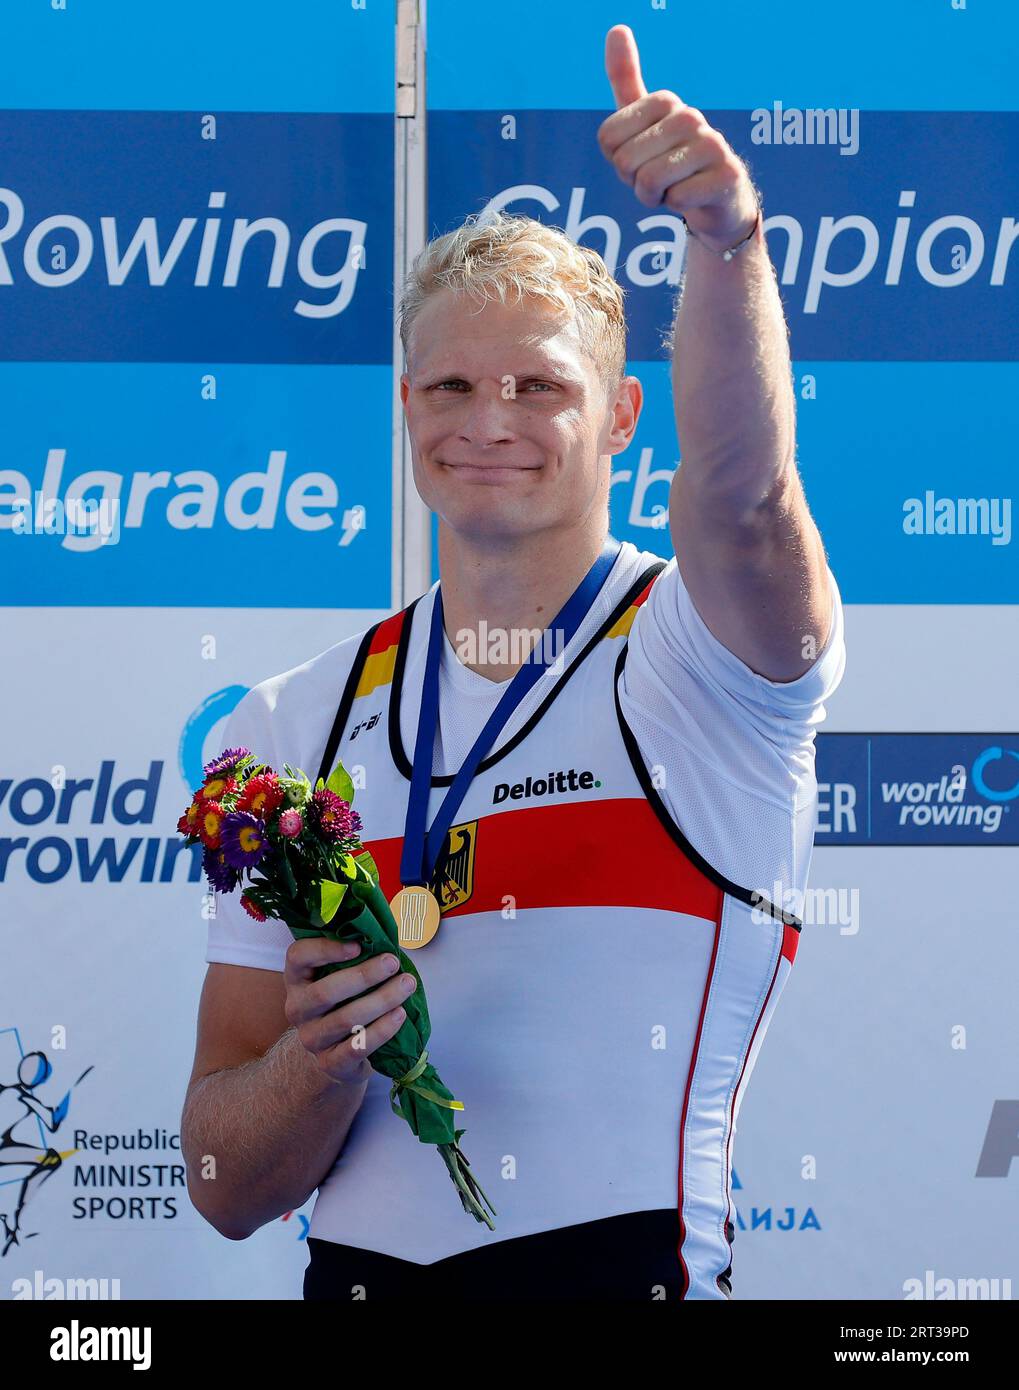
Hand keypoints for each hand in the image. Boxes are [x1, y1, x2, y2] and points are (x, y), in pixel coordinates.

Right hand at [283, 937, 416, 1085]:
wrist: (335, 1056)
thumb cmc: (342, 1004)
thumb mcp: (336, 978)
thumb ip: (352, 958)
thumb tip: (384, 937)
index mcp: (297, 980)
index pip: (298, 957)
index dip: (325, 949)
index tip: (358, 945)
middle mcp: (298, 1009)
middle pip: (325, 992)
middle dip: (364, 976)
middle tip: (393, 962)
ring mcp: (312, 1039)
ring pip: (346, 1019)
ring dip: (381, 1000)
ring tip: (406, 985)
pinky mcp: (330, 1063)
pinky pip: (357, 1046)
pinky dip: (382, 1029)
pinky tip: (400, 1014)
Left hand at [598, 24, 759, 255]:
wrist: (718, 201)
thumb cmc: (674, 163)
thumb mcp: (644, 123)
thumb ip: (626, 79)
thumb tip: (616, 28)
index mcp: (665, 101)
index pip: (607, 140)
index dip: (617, 162)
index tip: (642, 160)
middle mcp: (690, 116)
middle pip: (625, 162)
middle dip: (635, 183)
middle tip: (660, 181)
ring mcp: (712, 145)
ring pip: (649, 182)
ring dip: (655, 198)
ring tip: (675, 189)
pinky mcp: (727, 176)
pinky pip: (676, 200)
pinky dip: (677, 207)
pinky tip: (694, 199)